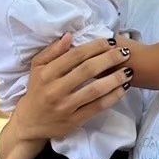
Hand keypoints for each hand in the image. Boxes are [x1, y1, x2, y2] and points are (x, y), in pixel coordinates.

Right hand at [15, 34, 131, 140]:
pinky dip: (112, 98)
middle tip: (125, 52)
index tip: (110, 41)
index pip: (74, 56)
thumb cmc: (36, 91)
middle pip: (87, 71)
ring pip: (94, 90)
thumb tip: (70, 35)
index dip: (94, 47)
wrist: (29, 123)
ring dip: (115, 79)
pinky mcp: (74, 121)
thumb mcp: (37, 67)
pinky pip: (97, 107)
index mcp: (47, 73)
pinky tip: (123, 89)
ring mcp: (65, 107)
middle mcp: (55, 90)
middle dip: (109, 59)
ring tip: (129, 70)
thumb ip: (53, 51)